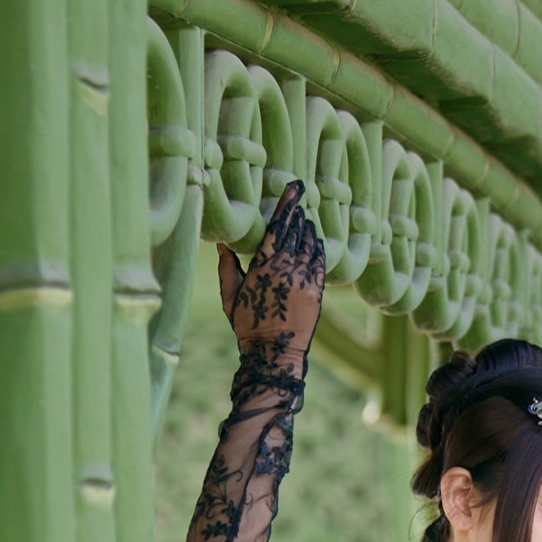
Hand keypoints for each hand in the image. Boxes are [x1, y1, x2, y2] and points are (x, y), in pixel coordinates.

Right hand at [217, 181, 326, 383]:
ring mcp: (304, 280)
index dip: (286, 206)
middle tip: (300, 194)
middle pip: (294, 231)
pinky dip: (318, 247)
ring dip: (308, 228)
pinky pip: (320, 262)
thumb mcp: (231, 296)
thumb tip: (221, 242)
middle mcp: (285, 269)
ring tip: (305, 217)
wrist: (274, 352)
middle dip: (297, 212)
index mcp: (262, 267)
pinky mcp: (317, 291)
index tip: (293, 189)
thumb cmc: (247, 325)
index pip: (276, 227)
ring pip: (309, 244)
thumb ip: (227, 267)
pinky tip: (315, 239)